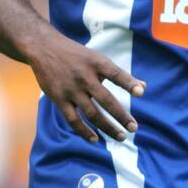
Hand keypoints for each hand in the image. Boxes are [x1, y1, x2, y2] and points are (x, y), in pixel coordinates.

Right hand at [27, 30, 145, 143]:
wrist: (44, 48)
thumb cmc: (77, 56)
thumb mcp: (97, 59)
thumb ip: (120, 75)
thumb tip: (143, 87)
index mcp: (96, 63)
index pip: (116, 74)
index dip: (128, 83)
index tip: (140, 93)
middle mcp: (85, 77)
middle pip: (106, 99)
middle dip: (121, 115)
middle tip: (133, 128)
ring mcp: (71, 90)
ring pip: (92, 113)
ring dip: (107, 127)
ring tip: (121, 136)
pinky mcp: (59, 99)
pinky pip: (73, 119)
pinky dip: (84, 131)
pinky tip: (95, 139)